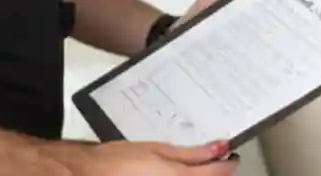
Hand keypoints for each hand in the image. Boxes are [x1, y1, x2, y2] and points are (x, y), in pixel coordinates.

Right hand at [72, 140, 239, 174]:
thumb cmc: (121, 160)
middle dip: (215, 173)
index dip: (229, 164)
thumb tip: (220, 148)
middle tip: (214, 161)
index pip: (219, 174)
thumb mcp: (158, 150)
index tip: (231, 155)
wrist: (90, 173)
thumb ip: (192, 153)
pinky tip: (175, 174)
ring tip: (194, 167)